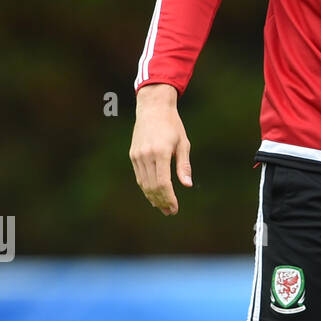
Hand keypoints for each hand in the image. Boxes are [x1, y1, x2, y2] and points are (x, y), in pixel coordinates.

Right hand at [129, 84, 191, 215]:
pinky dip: (146, 188)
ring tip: (163, 207)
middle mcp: (147, 155)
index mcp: (161, 152)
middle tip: (170, 211)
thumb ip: (184, 165)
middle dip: (161, 201)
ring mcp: (137, 156)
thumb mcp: (183, 143)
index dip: (169, 198)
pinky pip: (139, 176)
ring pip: (143, 183)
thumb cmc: (173, 125)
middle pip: (152, 186)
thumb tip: (187, 185)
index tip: (174, 208)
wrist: (153, 109)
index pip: (163, 183)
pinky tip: (154, 195)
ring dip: (153, 197)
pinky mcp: (133, 155)